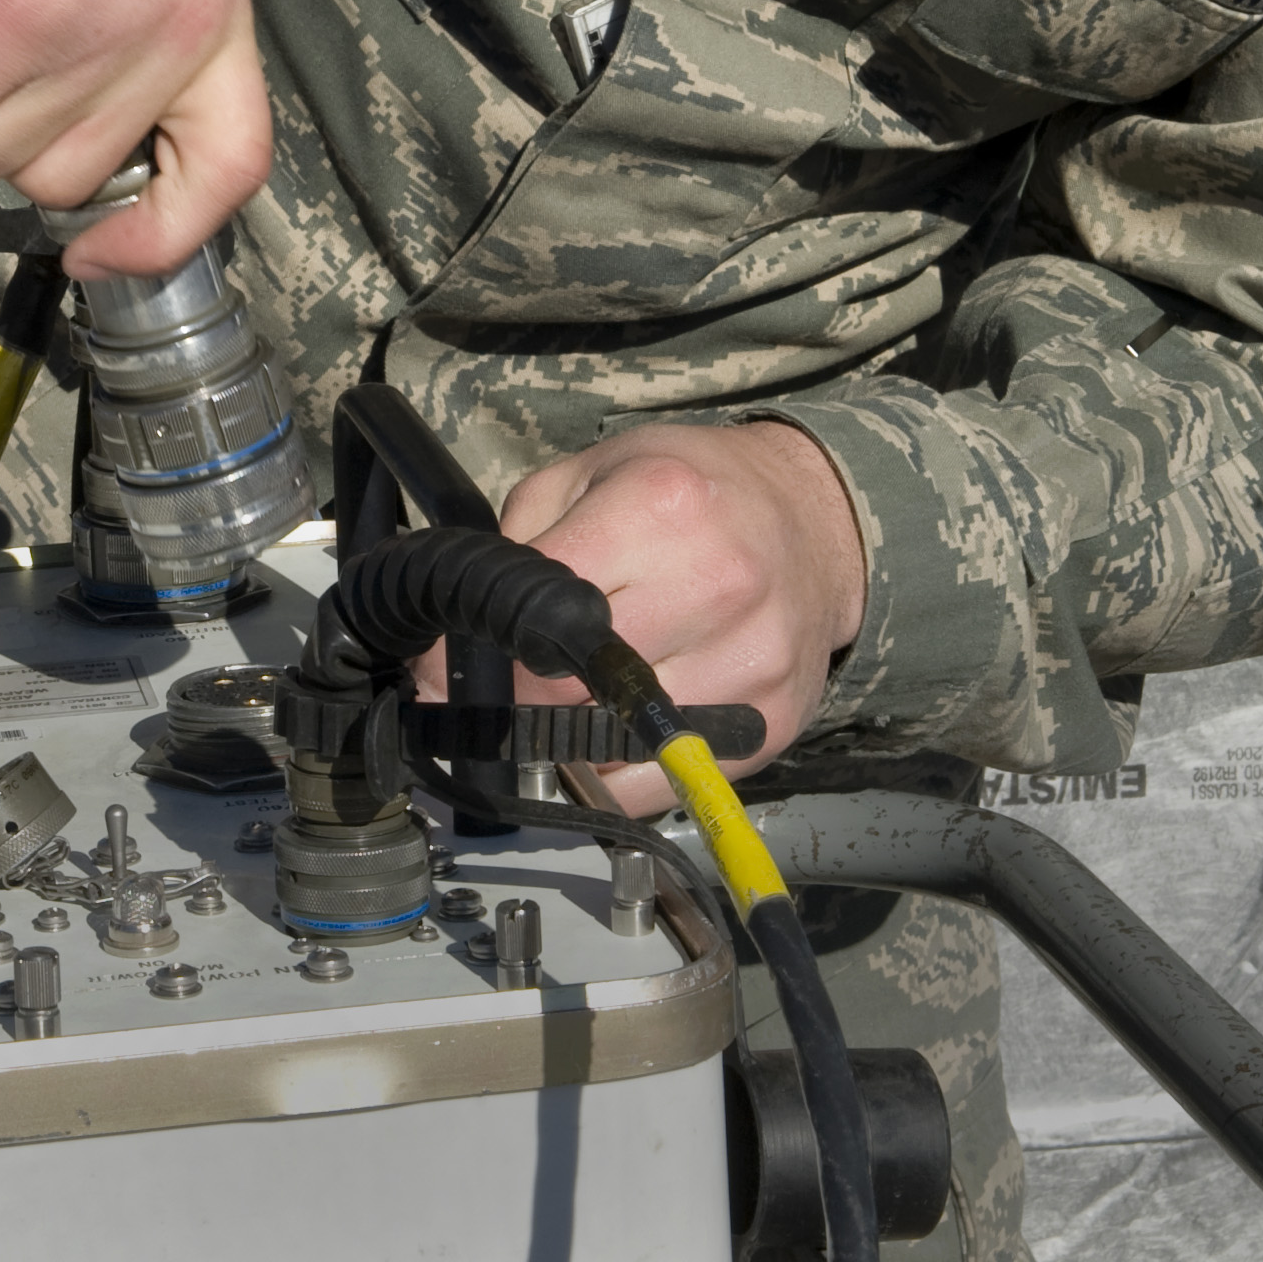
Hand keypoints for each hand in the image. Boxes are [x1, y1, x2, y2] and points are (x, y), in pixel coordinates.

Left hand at [479, 421, 868, 816]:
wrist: (815, 521)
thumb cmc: (692, 493)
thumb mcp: (591, 476)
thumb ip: (516, 544)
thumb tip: (449, 648)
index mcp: (658, 508)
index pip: (537, 610)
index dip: (474, 647)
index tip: (447, 669)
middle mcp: (714, 584)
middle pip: (569, 685)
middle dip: (516, 696)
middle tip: (496, 692)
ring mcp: (749, 660)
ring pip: (611, 744)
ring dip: (564, 741)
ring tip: (558, 709)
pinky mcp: (770, 721)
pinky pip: (662, 785)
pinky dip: (615, 777)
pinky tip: (604, 739)